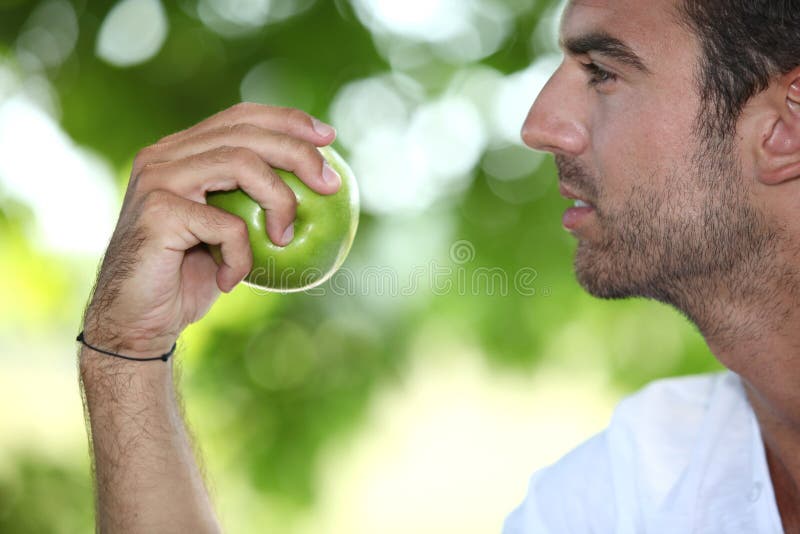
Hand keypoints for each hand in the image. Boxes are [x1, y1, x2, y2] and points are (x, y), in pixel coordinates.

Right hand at [82, 102, 339, 356]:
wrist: (138, 322)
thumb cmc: (190, 279)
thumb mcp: (229, 234)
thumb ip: (253, 201)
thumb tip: (319, 185)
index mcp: (180, 151)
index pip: (240, 117)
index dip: (288, 120)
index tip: (329, 137)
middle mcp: (165, 155)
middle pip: (246, 133)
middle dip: (299, 153)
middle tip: (332, 185)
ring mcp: (158, 179)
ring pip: (241, 163)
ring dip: (280, 200)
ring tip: (285, 237)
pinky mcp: (159, 211)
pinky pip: (227, 224)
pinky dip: (242, 256)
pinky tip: (231, 280)